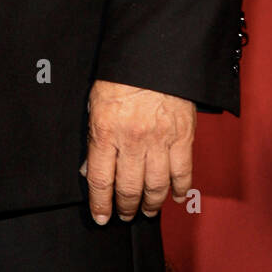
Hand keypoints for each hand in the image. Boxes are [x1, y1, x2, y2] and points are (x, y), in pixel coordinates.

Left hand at [81, 79, 195, 223]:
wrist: (153, 54)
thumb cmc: (121, 75)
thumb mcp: (95, 103)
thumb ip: (93, 138)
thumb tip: (88, 169)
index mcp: (106, 131)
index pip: (100, 180)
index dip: (100, 204)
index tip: (100, 217)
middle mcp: (132, 140)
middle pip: (128, 188)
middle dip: (125, 207)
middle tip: (124, 215)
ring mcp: (159, 140)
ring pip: (155, 187)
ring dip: (151, 204)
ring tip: (147, 210)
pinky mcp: (182, 137)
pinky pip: (183, 172)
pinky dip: (179, 189)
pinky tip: (174, 197)